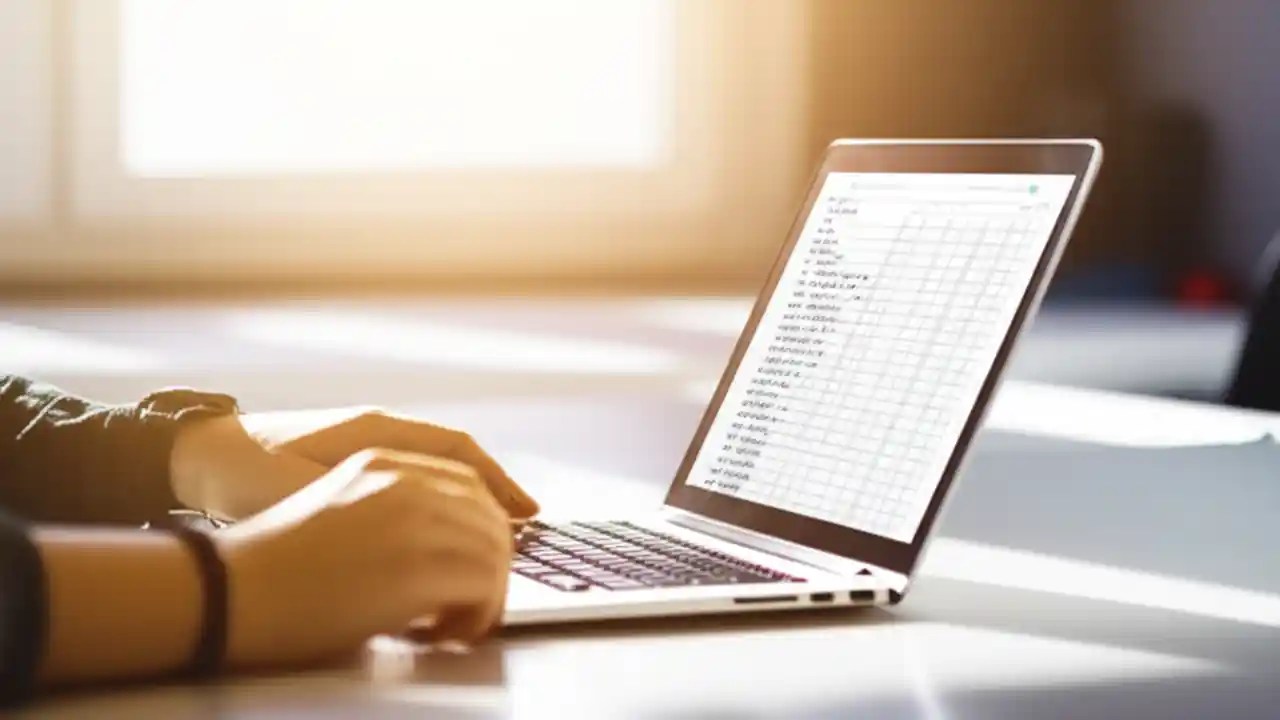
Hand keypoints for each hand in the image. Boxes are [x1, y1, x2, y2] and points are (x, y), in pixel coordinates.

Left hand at [170, 407, 538, 520]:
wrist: (203, 456)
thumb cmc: (247, 474)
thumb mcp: (303, 490)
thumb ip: (357, 500)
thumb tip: (415, 520)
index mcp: (375, 428)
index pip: (455, 447)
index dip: (495, 480)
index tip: (524, 512)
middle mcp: (380, 428)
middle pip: (455, 453)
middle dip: (493, 488)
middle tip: (525, 524)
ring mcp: (369, 440)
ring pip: (437, 462)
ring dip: (470, 490)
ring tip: (498, 524)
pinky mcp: (356, 457)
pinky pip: (415, 470)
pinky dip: (440, 492)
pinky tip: (446, 520)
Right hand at [216, 448, 512, 667]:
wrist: (228, 590)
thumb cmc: (272, 569)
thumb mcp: (341, 511)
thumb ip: (393, 515)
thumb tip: (443, 552)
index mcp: (384, 462)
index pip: (471, 483)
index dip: (485, 528)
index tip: (482, 562)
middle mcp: (406, 482)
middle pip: (492, 518)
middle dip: (491, 566)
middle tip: (468, 605)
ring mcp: (414, 521)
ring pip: (495, 552)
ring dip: (485, 594)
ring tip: (451, 625)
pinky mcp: (416, 567)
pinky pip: (484, 585)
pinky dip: (477, 615)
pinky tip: (441, 633)